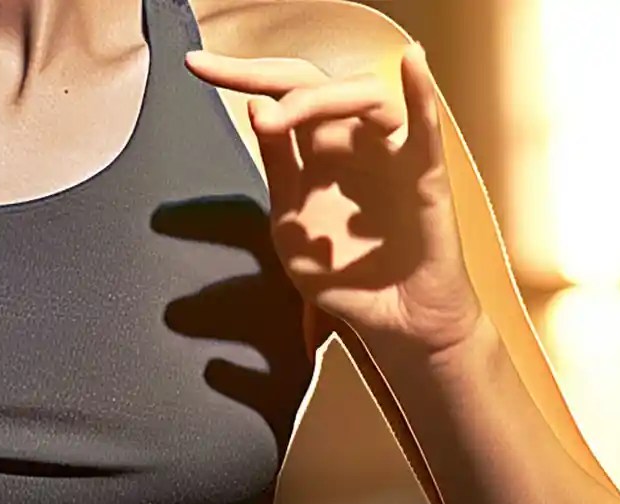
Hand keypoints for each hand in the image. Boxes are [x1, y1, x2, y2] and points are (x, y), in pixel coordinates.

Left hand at [185, 44, 483, 356]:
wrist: (388, 325)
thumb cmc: (342, 279)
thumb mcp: (289, 225)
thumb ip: (275, 169)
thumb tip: (258, 109)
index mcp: (312, 153)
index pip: (277, 97)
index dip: (238, 76)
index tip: (194, 65)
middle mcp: (350, 143)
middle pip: (313, 84)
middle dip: (265, 75)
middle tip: (221, 78)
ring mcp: (388, 155)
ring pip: (361, 98)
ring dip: (317, 100)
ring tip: (278, 119)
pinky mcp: (423, 177)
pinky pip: (425, 129)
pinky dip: (421, 92)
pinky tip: (411, 62)